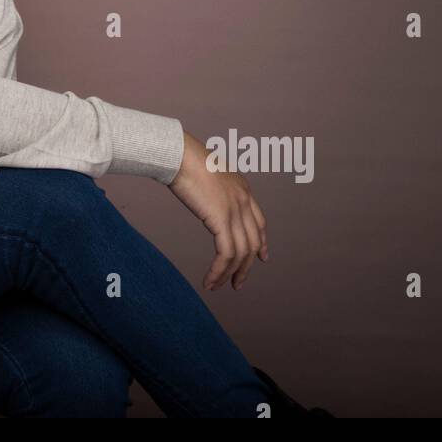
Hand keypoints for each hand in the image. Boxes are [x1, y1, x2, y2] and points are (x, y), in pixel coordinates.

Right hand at [167, 132, 268, 291]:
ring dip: (231, 274)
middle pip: (252, 242)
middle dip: (247, 266)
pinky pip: (226, 255)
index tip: (261, 257)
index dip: (261, 242)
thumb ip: (212, 187)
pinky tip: (210, 280)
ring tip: (219, 286)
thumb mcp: (206, 173)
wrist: (179, 154)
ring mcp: (235, 211)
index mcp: (243, 189)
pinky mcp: (221, 220)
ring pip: (241, 253)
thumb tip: (202, 192)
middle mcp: (244, 201)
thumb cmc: (184, 159)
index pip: (259, 222)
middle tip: (238, 282)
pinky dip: (219, 271)